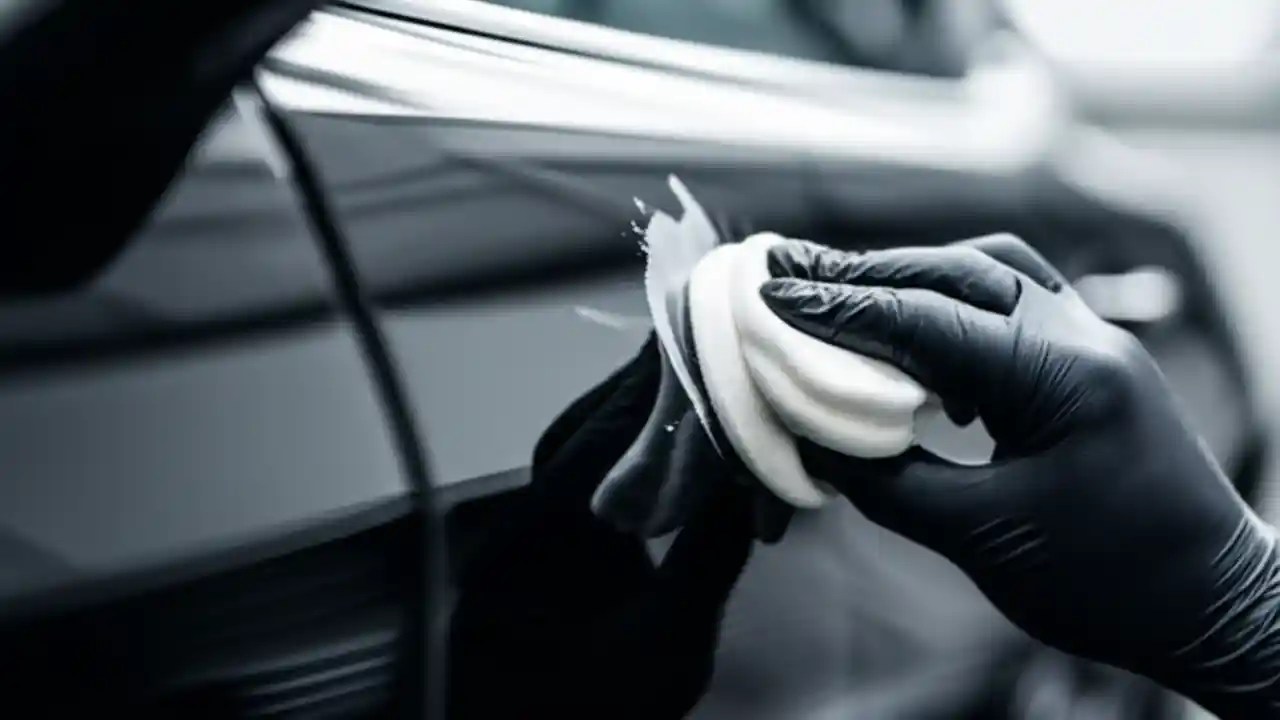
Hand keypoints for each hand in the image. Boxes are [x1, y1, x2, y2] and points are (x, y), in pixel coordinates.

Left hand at [448, 337, 753, 718]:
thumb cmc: (605, 710)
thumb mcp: (675, 641)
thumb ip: (710, 555)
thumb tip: (745, 477)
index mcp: (539, 540)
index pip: (597, 438)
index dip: (644, 387)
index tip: (685, 344)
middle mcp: (515, 530)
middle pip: (575, 436)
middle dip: (633, 396)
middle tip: (690, 360)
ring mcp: (515, 546)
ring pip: (567, 461)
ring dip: (620, 427)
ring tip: (678, 400)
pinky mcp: (526, 562)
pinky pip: (568, 492)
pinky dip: (610, 464)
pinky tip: (649, 461)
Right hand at [759, 234, 1279, 716]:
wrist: (1212, 607)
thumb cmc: (1108, 586)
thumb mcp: (980, 538)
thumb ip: (887, 482)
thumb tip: (814, 440)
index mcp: (1063, 377)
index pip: (926, 320)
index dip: (840, 308)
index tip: (772, 297)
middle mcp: (1085, 340)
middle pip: (957, 275)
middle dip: (866, 275)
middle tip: (789, 275)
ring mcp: (1095, 344)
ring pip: (991, 275)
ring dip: (914, 281)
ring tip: (845, 298)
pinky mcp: (1092, 363)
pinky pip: (1015, 306)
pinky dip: (953, 309)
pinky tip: (916, 345)